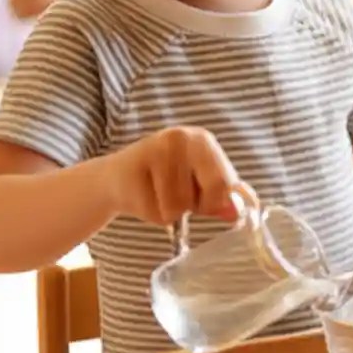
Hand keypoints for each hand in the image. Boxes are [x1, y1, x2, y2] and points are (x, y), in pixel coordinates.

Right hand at [108, 126, 241, 225]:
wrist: (116, 178)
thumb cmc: (165, 182)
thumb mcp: (198, 186)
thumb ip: (221, 197)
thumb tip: (236, 214)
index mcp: (203, 140)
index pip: (224, 183)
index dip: (214, 202)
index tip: (201, 200)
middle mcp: (181, 138)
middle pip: (202, 195)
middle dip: (191, 207)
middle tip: (177, 197)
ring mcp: (155, 149)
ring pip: (176, 207)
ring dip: (168, 212)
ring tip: (157, 194)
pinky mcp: (132, 167)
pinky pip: (152, 211)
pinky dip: (149, 214)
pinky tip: (142, 196)